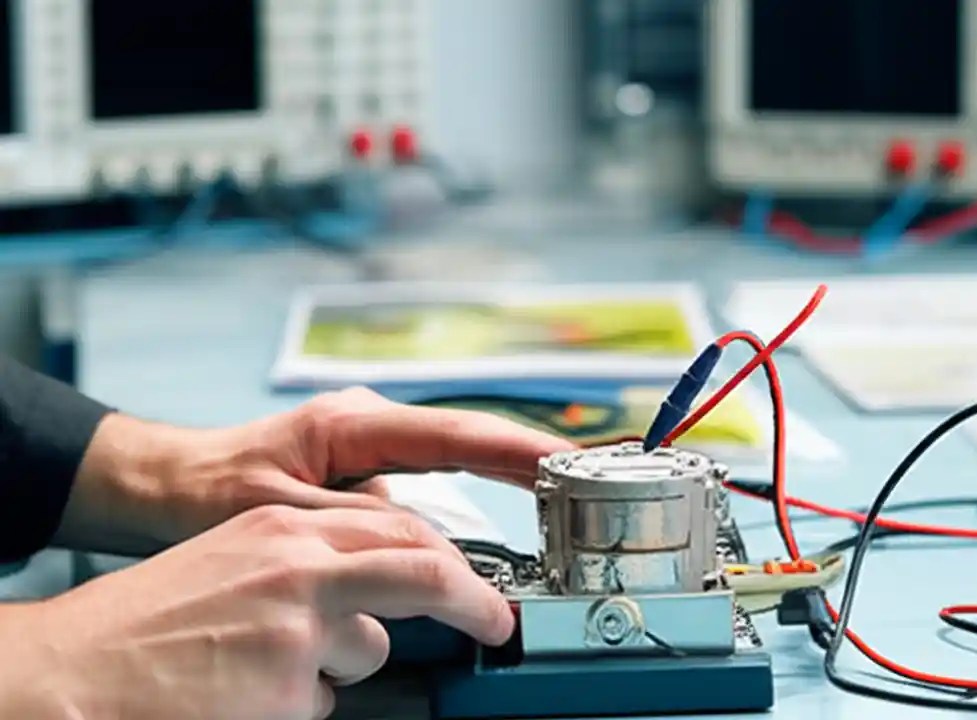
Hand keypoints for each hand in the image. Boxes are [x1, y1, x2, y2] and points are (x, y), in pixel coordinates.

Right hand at [1, 504, 510, 719]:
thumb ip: (309, 559)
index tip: (479, 582)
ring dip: (339, 667)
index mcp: (282, 525)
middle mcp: (298, 565)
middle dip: (471, 600)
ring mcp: (296, 626)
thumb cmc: (144, 624)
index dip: (452, 560)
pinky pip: (324, 703)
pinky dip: (296, 706)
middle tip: (494, 622)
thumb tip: (382, 579)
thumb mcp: (235, 558)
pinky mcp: (285, 685)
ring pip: (370, 651)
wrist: (68, 673)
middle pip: (423, 570)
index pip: (399, 528)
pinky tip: (242, 696)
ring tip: (261, 668)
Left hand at [55, 387, 575, 555]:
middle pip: (470, 443)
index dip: (519, 449)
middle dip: (529, 462)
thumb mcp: (281, 514)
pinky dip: (462, 512)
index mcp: (355, 423)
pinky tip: (491, 530)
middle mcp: (373, 425)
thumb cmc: (207, 490)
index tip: (567, 460)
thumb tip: (424, 545)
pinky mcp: (368, 471)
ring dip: (502, 488)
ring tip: (555, 505)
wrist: (165, 484)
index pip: (458, 434)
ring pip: (453, 472)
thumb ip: (357, 527)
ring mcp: (373, 447)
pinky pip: (429, 492)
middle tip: (585, 481)